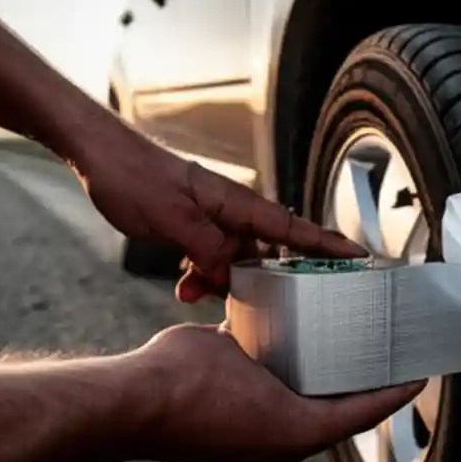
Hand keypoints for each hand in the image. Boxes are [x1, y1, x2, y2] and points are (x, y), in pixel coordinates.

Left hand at [68, 125, 363, 301]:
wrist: (99, 156)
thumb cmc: (135, 176)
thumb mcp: (173, 221)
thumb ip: (209, 251)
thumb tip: (233, 278)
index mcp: (237, 205)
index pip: (295, 230)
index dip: (329, 247)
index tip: (361, 258)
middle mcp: (231, 212)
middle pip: (268, 254)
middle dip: (263, 282)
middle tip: (261, 305)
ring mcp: (213, 219)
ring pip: (234, 261)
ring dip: (220, 282)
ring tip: (193, 291)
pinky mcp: (193, 227)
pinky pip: (211, 259)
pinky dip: (201, 275)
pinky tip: (184, 286)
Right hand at [128, 324, 425, 461]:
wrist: (130, 404)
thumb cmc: (188, 382)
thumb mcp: (241, 354)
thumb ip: (273, 351)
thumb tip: (283, 330)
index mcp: (298, 433)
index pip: (364, 411)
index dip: (395, 390)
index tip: (419, 373)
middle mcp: (284, 448)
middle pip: (339, 414)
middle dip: (360, 386)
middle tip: (382, 355)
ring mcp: (258, 448)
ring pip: (306, 414)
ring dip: (323, 388)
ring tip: (341, 353)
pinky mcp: (234, 443)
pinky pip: (275, 413)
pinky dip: (288, 389)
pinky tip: (289, 359)